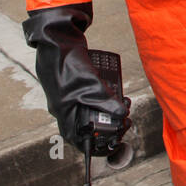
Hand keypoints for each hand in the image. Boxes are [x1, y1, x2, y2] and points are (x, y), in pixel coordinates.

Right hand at [22, 3, 131, 148]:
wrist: (58, 40)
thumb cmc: (68, 64)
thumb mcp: (91, 85)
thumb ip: (106, 101)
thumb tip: (121, 114)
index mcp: (64, 113)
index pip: (78, 139)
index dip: (96, 144)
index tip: (115, 141)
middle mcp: (65, 108)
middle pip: (89, 125)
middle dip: (109, 124)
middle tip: (126, 120)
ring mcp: (70, 97)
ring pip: (93, 110)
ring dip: (110, 110)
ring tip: (125, 104)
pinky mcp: (76, 85)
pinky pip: (93, 97)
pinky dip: (105, 97)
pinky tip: (117, 93)